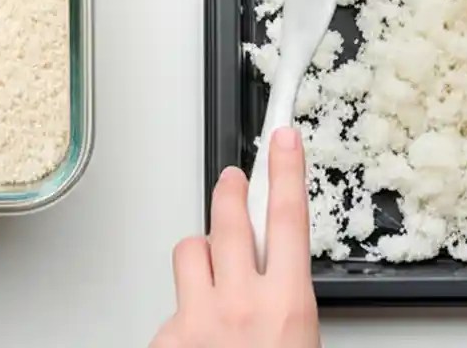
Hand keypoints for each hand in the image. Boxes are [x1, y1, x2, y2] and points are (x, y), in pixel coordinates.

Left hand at [152, 126, 319, 347]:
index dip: (285, 169)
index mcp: (286, 306)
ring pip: (191, 251)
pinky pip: (172, 303)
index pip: (288, 217)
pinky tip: (197, 337)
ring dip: (201, 254)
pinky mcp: (165, 337)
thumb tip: (274, 279)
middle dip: (230, 191)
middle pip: (229, 220)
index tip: (283, 138)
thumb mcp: (300, 338)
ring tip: (211, 280)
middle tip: (232, 180)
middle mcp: (240, 306)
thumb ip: (285, 300)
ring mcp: (198, 320)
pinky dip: (185, 315)